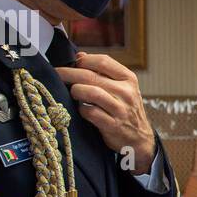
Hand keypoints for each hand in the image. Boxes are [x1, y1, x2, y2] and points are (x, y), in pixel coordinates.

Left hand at [56, 52, 155, 172]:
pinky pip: (90, 112)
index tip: (74, 64)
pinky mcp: (112, 125)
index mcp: (128, 79)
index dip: (83, 61)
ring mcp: (120, 109)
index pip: (103, 61)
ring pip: (90, 92)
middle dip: (69, 73)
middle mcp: (126, 92)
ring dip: (75, 91)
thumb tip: (80, 56)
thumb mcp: (122, 88)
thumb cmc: (126, 110)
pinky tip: (80, 109)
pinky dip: (81, 110)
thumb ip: (103, 72)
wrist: (140, 139)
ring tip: (71, 92)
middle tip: (57, 74)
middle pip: (91, 76)